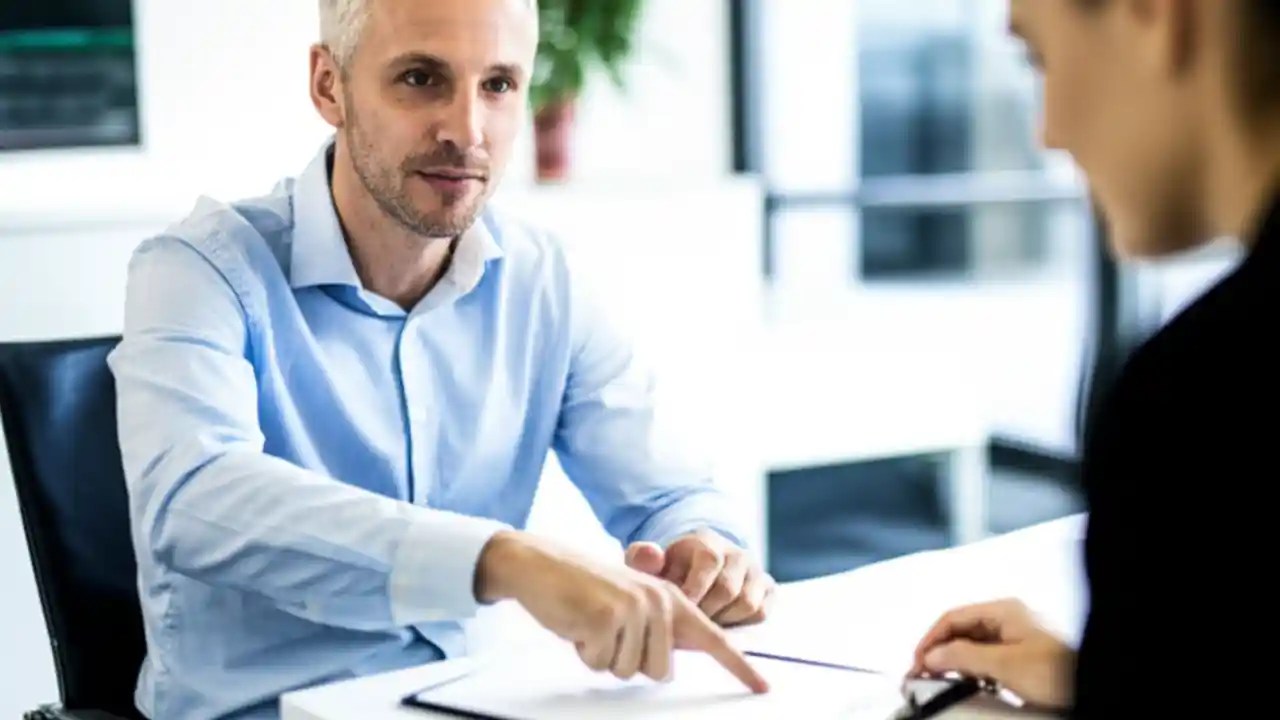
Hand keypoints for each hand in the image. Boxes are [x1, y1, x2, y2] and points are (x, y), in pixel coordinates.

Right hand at [475, 530, 768, 693]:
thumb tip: (667, 666)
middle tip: (606, 628)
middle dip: (627, 660)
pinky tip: (577, 623)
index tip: (764, 687)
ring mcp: (635, 608)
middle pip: (659, 670)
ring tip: (591, 623)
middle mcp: (660, 601)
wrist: (541, 564)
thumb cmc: (584, 591)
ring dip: (604, 656)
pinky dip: (584, 651)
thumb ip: (656, 629)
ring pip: (628, 671)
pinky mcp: (607, 619)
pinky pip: (601, 664)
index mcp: (670, 598)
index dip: (739, 667)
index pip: (713, 638)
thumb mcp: (630, 605)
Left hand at [625, 530, 774, 626]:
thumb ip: (642, 560)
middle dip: (707, 612)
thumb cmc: (669, 573)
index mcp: (707, 542)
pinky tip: (721, 625)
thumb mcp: (650, 565)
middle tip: (688, 624)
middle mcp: (737, 554)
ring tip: (703, 625)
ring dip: (724, 621)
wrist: (694, 572)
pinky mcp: (767, 589)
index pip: (710, 562)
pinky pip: (762, 612)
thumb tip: (651, 555)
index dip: (694, 591)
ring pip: (748, 603)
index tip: (677, 609)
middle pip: (729, 589)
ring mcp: (755, 571)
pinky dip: (741, 624)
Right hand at [908, 599, 1075, 709]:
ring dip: (956, 663)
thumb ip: (963, 656)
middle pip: (961, 630)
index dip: (931, 639)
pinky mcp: (1023, 657)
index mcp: (1003, 610)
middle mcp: (1008, 618)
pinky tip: (971, 684)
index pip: (953, 617)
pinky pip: (987, 659)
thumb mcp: (1003, 663)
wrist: (1092, 685)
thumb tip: (932, 654)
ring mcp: (1016, 637)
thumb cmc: (1057, 670)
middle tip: (925, 674)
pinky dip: (973, 671)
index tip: (918, 662)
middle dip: (940, 651)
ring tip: (944, 680)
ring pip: (973, 646)